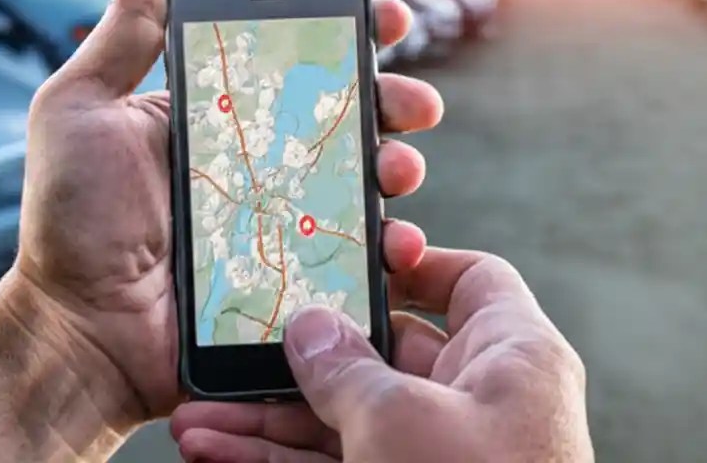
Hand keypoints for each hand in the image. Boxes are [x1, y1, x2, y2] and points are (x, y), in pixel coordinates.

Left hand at [0, 0, 445, 433]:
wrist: (79, 331)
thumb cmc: (71, 221)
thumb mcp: (83, 110)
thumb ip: (124, 34)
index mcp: (218, 116)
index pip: (294, 62)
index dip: (348, 35)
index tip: (388, 18)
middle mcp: (258, 163)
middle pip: (346, 118)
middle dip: (394, 101)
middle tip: (411, 104)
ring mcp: (281, 222)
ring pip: (363, 183)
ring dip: (399, 166)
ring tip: (399, 168)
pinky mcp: (297, 279)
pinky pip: (355, 257)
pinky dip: (389, 246)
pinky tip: (396, 238)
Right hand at [170, 248, 593, 461]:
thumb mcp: (398, 420)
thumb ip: (344, 368)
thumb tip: (310, 325)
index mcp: (511, 356)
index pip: (469, 281)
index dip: (407, 265)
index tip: (340, 264)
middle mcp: (480, 402)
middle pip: (382, 357)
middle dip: (300, 360)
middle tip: (234, 355)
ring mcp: (441, 456)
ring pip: (346, 423)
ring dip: (269, 424)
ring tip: (195, 423)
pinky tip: (217, 457)